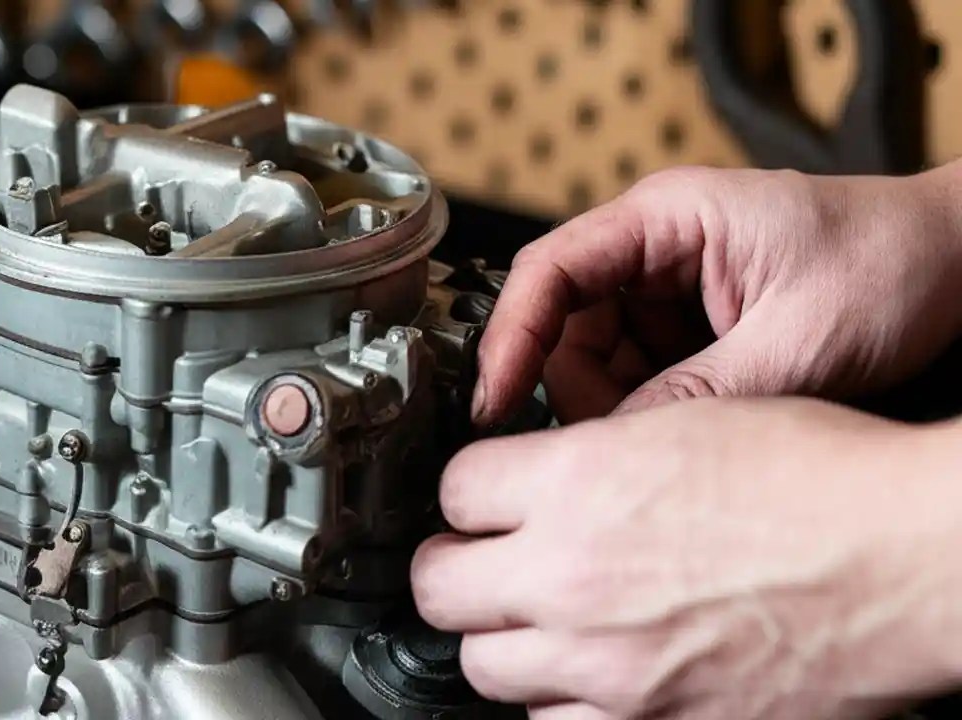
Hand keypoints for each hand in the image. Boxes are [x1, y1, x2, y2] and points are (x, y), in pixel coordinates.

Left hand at [412, 397, 961, 718]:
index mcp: (580, 483)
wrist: (910, 560)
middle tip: (483, 560)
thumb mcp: (688, 425)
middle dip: (457, 567)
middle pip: (441, 584)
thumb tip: (541, 481)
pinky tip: (594, 669)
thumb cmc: (827, 483)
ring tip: (543, 617)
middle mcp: (575, 576)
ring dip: (504, 636)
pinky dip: (559, 699)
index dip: (470, 491)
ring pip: (483, 665)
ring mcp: (606, 663)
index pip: (454, 488)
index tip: (484, 498)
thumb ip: (591, 460)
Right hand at [472, 163, 961, 424]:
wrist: (957, 264)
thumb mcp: (797, 339)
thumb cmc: (892, 262)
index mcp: (666, 218)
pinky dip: (650, 414)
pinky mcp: (687, 331)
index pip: (549, 271)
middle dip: (580, 393)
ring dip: (619, 409)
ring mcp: (669, 292)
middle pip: (562, 329)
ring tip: (680, 433)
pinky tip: (691, 430)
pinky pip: (637, 380)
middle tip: (618, 444)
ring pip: (595, 364)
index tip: (493, 400)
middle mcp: (655, 251)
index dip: (510, 337)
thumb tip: (613, 451)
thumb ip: (699, 395)